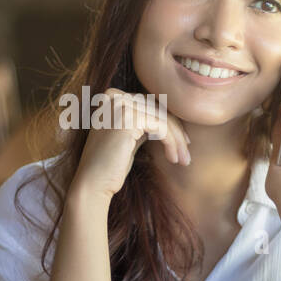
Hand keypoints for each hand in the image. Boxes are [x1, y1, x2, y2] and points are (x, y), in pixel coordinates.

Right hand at [70, 88, 191, 200]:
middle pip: (157, 109)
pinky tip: (173, 158)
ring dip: (177, 140)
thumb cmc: (111, 165)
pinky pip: (160, 127)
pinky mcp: (128, 118)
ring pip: (162, 118)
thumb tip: (171, 117)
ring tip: (184, 160)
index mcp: (112, 97)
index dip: (169, 122)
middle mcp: (113, 96)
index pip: (150, 105)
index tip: (182, 142)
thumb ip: (144, 122)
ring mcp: (119, 105)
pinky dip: (171, 143)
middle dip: (176, 132)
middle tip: (186, 154)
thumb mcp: (130, 136)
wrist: (93, 183)